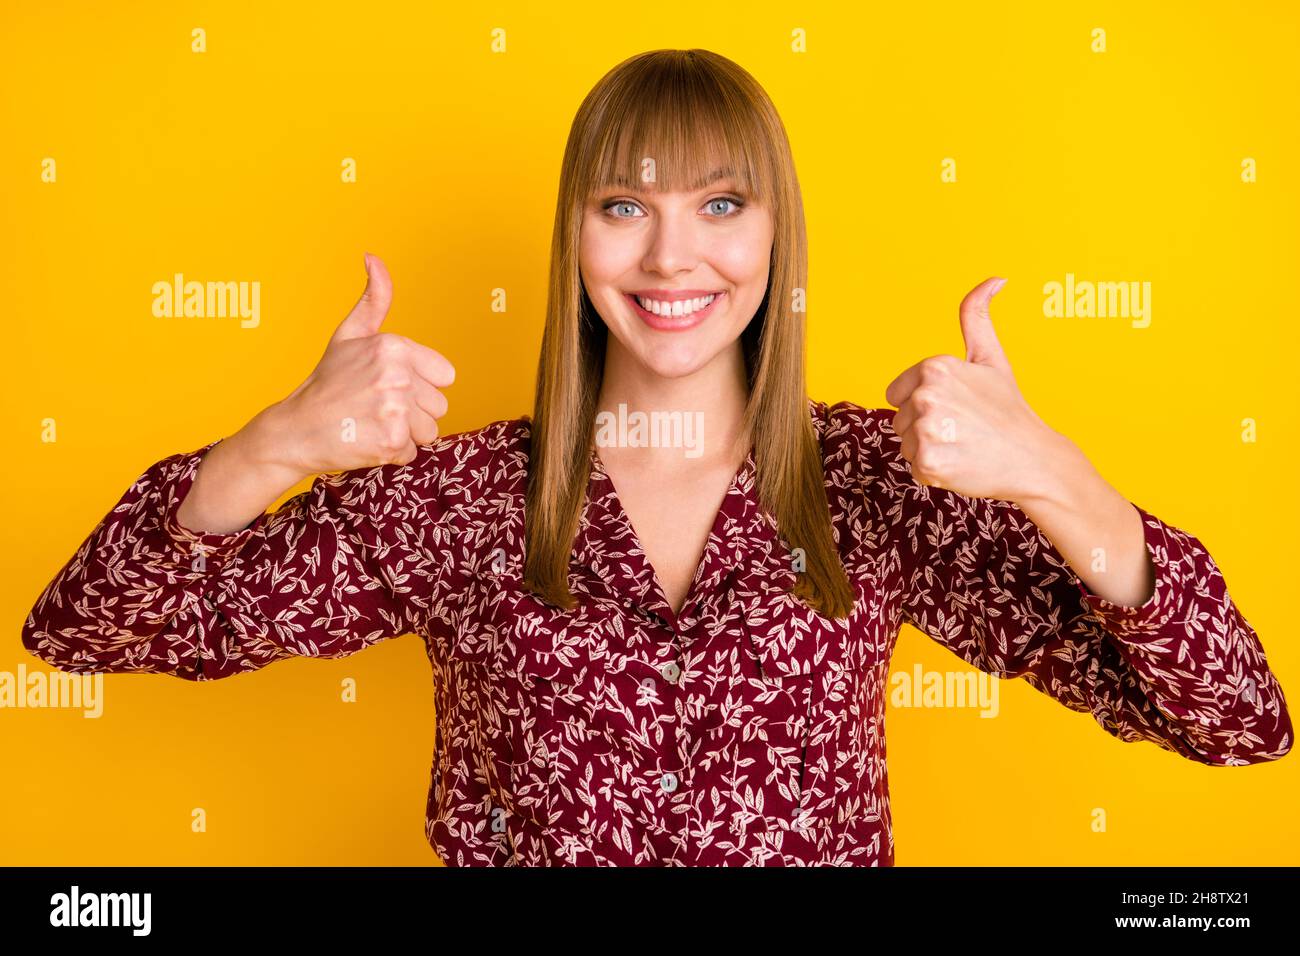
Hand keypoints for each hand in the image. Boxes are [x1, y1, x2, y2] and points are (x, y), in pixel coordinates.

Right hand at [265, 253, 455, 476]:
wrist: (294, 430)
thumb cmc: (326, 383)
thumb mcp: (349, 335)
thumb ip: (374, 299)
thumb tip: (373, 257)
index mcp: (394, 347)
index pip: (445, 376)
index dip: (421, 385)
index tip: (389, 386)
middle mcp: (397, 375)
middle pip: (439, 406)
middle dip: (413, 412)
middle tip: (375, 408)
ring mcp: (395, 409)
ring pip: (430, 431)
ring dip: (405, 434)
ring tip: (371, 424)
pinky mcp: (391, 441)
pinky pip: (413, 452)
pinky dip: (392, 453)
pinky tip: (367, 441)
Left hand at [884, 277, 1065, 502]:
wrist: (1034, 459)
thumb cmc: (1008, 409)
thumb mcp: (990, 358)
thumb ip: (976, 316)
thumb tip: (996, 279)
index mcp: (934, 367)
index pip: (895, 394)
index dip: (922, 405)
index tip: (956, 408)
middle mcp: (927, 394)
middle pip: (899, 420)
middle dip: (925, 428)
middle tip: (964, 430)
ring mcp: (927, 429)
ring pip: (905, 445)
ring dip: (929, 450)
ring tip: (964, 447)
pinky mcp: (929, 461)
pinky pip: (915, 468)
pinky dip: (935, 473)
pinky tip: (961, 464)